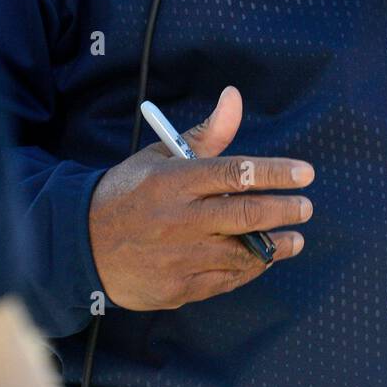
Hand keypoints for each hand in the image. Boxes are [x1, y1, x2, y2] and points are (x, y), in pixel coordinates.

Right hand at [88, 86, 313, 310]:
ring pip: (241, 254)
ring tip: (296, 238)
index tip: (305, 173)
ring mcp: (177, 258)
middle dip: (284, 210)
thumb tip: (235, 97)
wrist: (81, 245)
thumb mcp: (161, 156)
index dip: (275, 173)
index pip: (236, 174)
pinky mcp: (176, 289)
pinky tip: (263, 259)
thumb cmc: (130, 192)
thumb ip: (206, 133)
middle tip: (305, 207)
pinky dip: (249, 269)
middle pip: (245, 216)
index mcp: (174, 181)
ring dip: (275, 246)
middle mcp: (178, 220)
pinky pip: (225, 280)